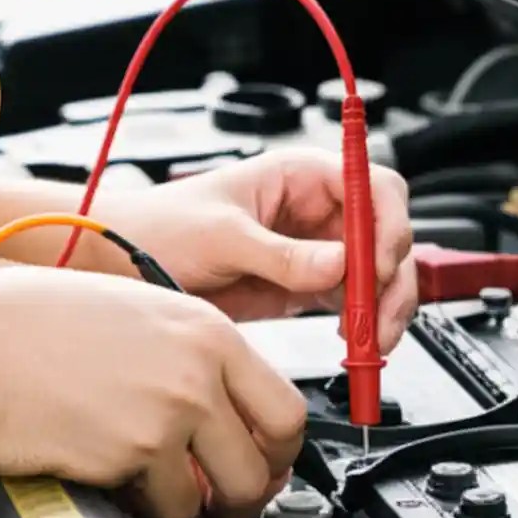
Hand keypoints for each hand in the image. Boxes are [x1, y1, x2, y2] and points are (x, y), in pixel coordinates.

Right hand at [0, 266, 303, 517]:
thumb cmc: (23, 324)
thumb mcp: (129, 310)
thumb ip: (183, 351)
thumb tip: (214, 398)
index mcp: (204, 327)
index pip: (284, 404)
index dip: (278, 449)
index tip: (262, 464)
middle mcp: (198, 368)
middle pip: (271, 457)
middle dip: (253, 492)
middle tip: (228, 502)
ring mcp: (170, 411)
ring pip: (223, 492)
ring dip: (194, 504)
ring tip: (154, 489)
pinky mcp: (133, 452)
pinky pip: (166, 505)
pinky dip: (146, 506)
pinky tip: (115, 481)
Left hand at [93, 148, 416, 350]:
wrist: (125, 262)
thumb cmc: (161, 227)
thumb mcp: (221, 236)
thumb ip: (280, 254)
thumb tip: (335, 265)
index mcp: (300, 176)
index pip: (373, 187)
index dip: (386, 225)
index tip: (376, 265)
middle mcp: (315, 209)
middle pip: (386, 235)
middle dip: (392, 277)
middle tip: (379, 316)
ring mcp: (315, 248)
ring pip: (377, 273)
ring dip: (384, 307)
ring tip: (370, 341)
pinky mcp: (306, 285)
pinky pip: (353, 301)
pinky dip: (364, 324)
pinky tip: (355, 342)